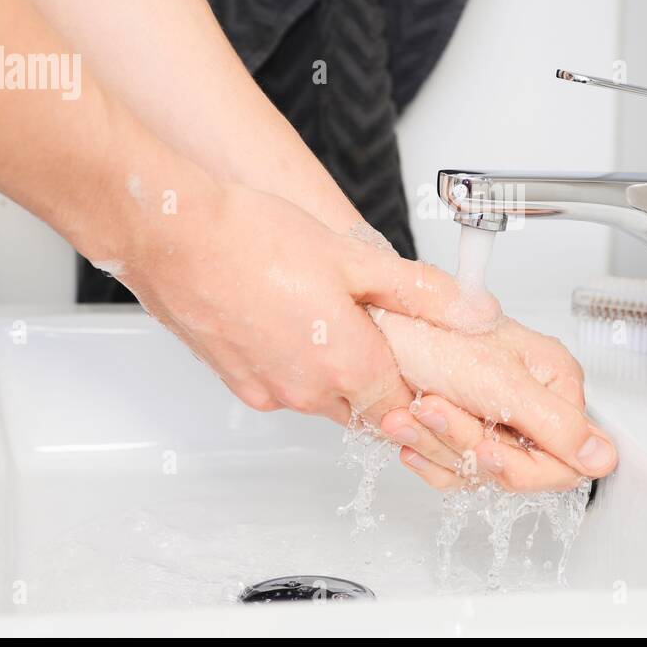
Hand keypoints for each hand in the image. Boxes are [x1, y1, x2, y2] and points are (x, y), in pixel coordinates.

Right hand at [115, 180, 616, 489]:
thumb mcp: (354, 259)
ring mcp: (267, 391)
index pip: (408, 412)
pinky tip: (296, 322)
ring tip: (340, 320)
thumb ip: (422, 293)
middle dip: (386, 383)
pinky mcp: (236, 382)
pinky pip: (285, 386)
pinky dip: (300, 365)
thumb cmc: (251, 238)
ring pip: (324, 397)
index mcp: (348, 365)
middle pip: (368, 408)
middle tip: (393, 341)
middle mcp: (307, 391)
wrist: (170, 234)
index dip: (428, 401)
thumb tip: (476, 313)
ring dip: (341, 372)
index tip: (439, 388)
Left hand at [371, 311, 617, 490]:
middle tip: (436, 408)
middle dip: (467, 444)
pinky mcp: (458, 426)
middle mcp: (528, 401)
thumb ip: (556, 425)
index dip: (524, 465)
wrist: (373, 319)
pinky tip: (406, 424)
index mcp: (553, 383)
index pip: (565, 460)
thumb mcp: (502, 382)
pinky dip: (423, 448)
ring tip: (414, 407)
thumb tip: (605, 459)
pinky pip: (450, 466)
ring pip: (478, 469)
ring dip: (437, 444)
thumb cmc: (431, 331)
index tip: (488, 450)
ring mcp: (492, 416)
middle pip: (517, 468)